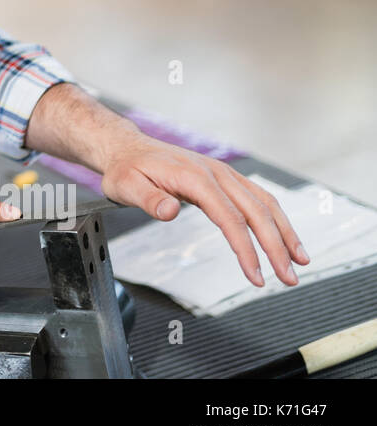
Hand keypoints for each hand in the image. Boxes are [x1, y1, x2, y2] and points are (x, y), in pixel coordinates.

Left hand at [99, 135, 309, 286]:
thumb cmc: (126, 169)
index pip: (230, 218)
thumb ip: (148, 199)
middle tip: (290, 278)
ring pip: (264, 202)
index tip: (256, 275)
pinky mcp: (225, 178)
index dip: (246, 249)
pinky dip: (276, 218)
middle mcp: (216, 173)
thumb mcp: (126, 186)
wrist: (128, 148)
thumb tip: (170, 211)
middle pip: (256, 211)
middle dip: (277, 246)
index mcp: (194, 177)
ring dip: (285, 232)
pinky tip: (285, 237)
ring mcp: (223, 173)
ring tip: (300, 261)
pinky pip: (258, 197)